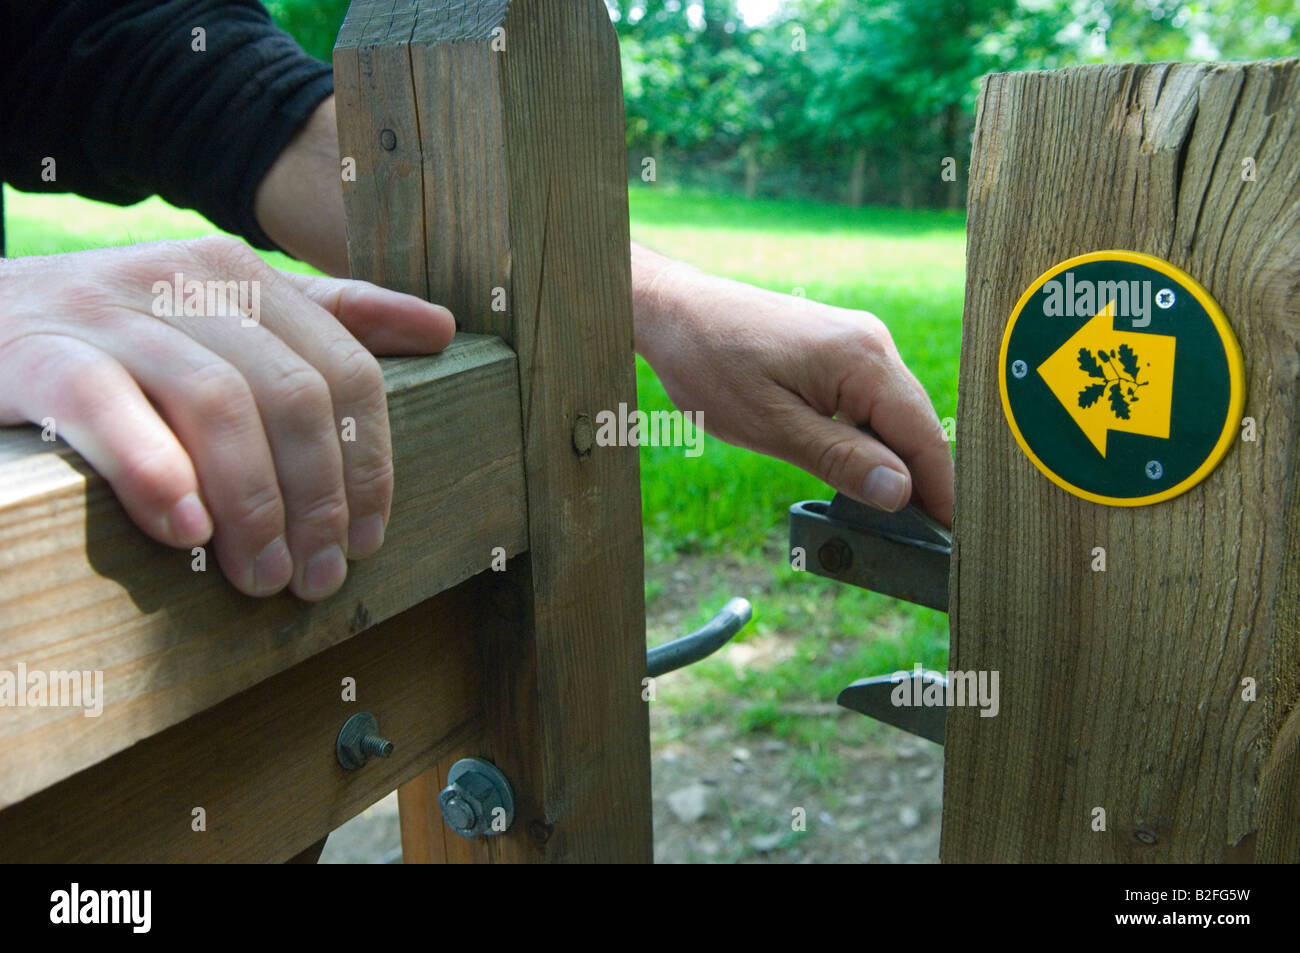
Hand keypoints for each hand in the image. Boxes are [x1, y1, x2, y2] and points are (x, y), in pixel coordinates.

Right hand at [0, 237, 454, 597]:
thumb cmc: (123, 337)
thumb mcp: (230, 314)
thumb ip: (334, 319)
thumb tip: (441, 327)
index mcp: (244, 272)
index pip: (346, 370)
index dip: (369, 462)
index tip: (367, 536)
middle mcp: (186, 277)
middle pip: (293, 394)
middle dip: (318, 499)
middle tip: (318, 577)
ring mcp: (112, 311)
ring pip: (217, 405)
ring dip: (253, 506)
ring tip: (262, 578)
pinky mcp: (41, 354)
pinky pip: (111, 411)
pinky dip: (159, 474)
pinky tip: (188, 534)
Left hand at [633, 244, 953, 526]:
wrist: (676, 312)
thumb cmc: (712, 364)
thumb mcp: (772, 426)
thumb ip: (840, 458)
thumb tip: (900, 492)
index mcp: (864, 359)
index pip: (925, 437)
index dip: (942, 492)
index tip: (953, 541)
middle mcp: (873, 344)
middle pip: (917, 427)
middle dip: (920, 483)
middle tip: (921, 545)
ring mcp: (859, 343)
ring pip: (895, 417)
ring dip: (893, 463)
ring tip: (891, 518)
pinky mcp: (841, 349)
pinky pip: (872, 402)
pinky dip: (872, 439)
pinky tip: (860, 472)